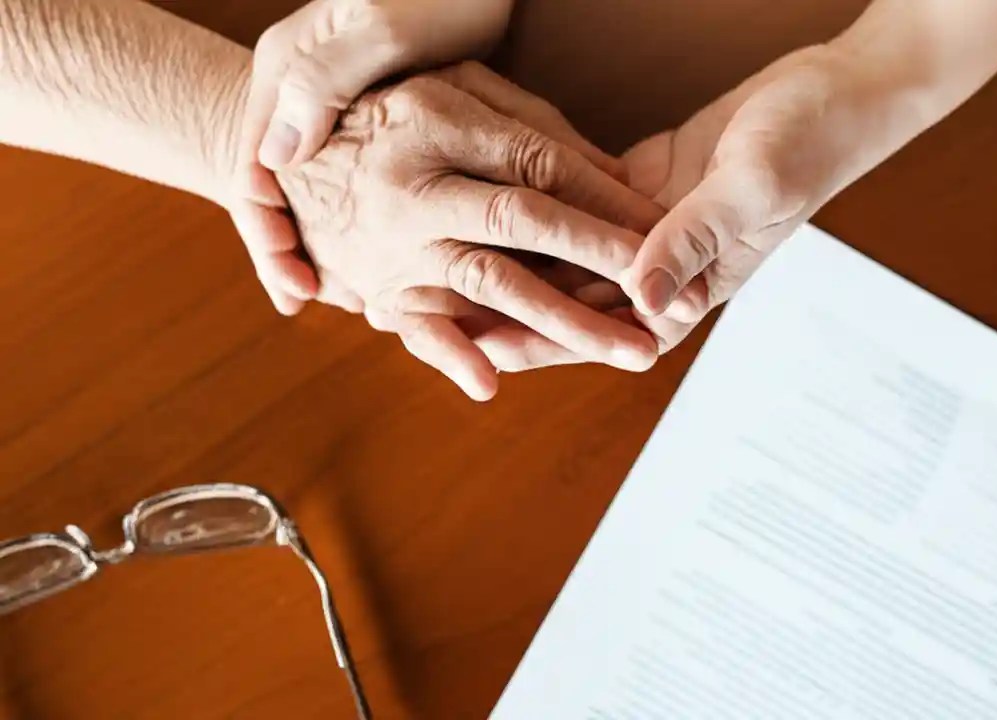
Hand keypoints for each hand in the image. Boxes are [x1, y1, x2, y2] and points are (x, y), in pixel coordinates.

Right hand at [229, 0, 516, 314]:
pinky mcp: (387, 117)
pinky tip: (399, 261)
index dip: (268, 238)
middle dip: (303, 255)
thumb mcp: (378, 29)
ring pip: (321, 194)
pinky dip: (378, 227)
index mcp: (287, 74)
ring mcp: (344, 107)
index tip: (299, 291)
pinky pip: (367, 184)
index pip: (252, 171)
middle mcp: (306, 95)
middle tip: (334, 305)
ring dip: (337, 248)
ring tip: (362, 302)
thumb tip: (273, 160)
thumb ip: (323, 83)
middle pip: (282, 193)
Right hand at [276, 66, 664, 399]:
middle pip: (528, 224)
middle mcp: (416, 183)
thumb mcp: (448, 82)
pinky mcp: (374, 285)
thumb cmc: (377, 106)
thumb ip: (526, 122)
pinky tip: (491, 384)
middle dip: (609, 262)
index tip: (670, 231)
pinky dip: (450, 356)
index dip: (612, 200)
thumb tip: (612, 175)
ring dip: (569, 323)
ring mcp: (393, 241)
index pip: (545, 164)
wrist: (267, 146)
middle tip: (675, 298)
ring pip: (493, 284)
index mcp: (439, 119)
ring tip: (635, 353)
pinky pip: (417, 325)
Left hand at [485, 45, 875, 369]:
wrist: (837, 92)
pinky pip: (583, 205)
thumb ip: (694, 237)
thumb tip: (637, 295)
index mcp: (697, 283)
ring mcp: (655, 226)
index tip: (482, 345)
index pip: (609, 332)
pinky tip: (491, 201)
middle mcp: (669, 265)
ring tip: (451, 259)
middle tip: (438, 306)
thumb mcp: (753, 186)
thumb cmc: (811, 142)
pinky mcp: (647, 184)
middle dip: (513, 307)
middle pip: (578, 301)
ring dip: (520, 261)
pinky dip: (543, 208)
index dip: (544, 342)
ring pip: (574, 256)